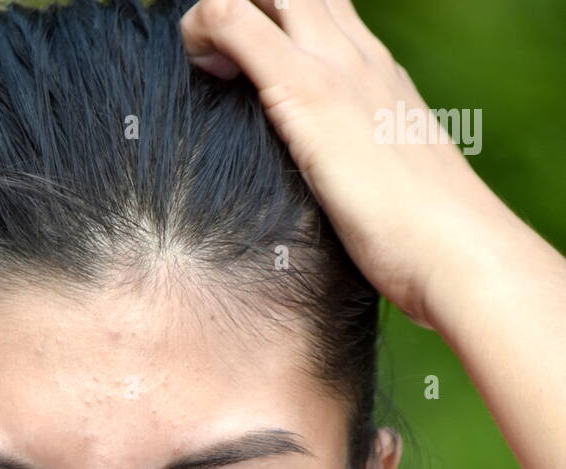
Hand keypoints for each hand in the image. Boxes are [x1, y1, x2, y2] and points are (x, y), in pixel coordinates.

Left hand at [179, 0, 516, 330]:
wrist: (459, 253)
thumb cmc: (428, 249)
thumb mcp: (394, 199)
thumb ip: (367, 188)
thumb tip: (355, 225)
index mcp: (383, 80)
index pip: (328, 16)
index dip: (282, 27)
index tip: (248, 74)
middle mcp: (361, 59)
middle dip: (253, 9)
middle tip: (222, 61)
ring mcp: (336, 68)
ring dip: (222, 12)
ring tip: (207, 63)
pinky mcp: (307, 91)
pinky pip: (236, 20)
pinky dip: (204, 28)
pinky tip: (201, 71)